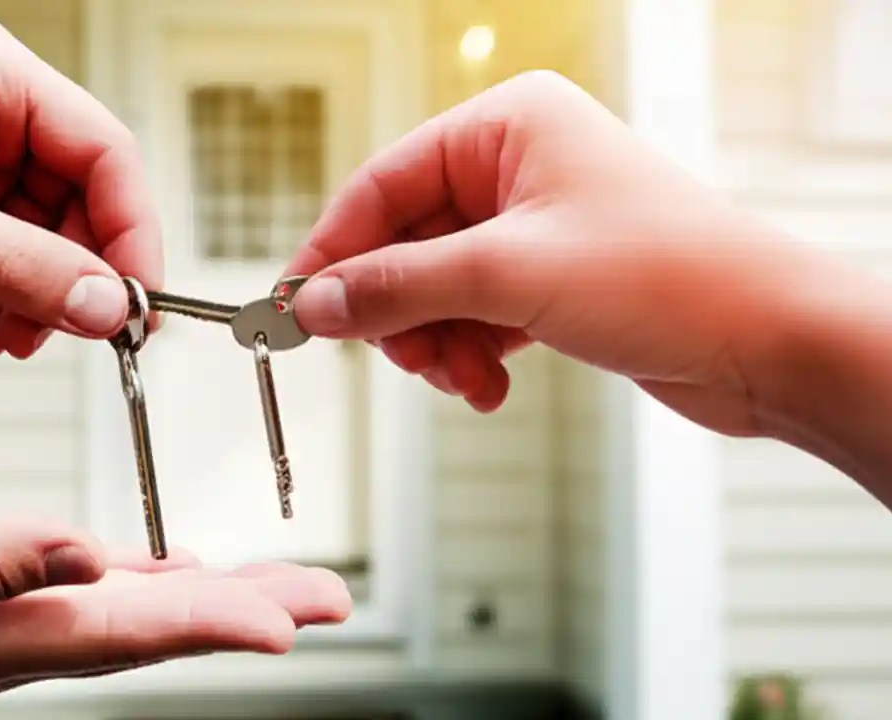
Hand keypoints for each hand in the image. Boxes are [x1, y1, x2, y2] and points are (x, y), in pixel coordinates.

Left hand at [0, 17, 159, 356]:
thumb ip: (21, 268)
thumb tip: (110, 308)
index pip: (104, 151)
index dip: (130, 230)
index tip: (137, 301)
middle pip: (85, 200)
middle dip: (81, 274)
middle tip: (84, 333)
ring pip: (51, 238)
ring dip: (44, 296)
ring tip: (17, 339)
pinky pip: (11, 258)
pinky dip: (12, 299)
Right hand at [0, 477, 348, 695]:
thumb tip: (83, 550)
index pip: (129, 629)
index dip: (217, 622)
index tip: (295, 622)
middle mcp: (14, 634)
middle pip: (155, 628)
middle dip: (247, 614)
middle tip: (331, 601)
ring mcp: (6, 617)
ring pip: (136, 610)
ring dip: (215, 601)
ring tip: (283, 593)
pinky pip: (93, 590)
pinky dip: (149, 583)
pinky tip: (171, 572)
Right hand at [284, 70, 826, 437]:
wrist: (770, 341)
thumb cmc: (666, 276)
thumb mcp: (507, 277)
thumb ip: (396, 288)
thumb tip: (312, 304)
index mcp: (506, 126)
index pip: (382, 185)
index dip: (333, 251)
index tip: (296, 309)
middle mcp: (517, 166)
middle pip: (404, 242)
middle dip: (400, 312)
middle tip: (403, 361)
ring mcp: (534, 224)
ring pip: (436, 287)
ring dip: (438, 342)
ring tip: (465, 379)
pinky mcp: (551, 277)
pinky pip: (475, 312)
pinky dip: (471, 353)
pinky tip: (490, 385)